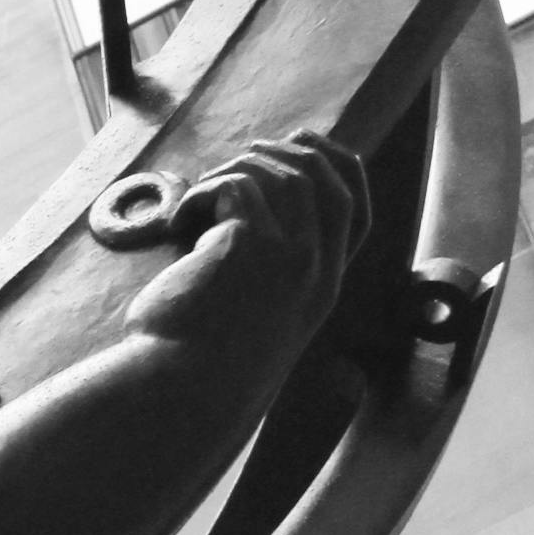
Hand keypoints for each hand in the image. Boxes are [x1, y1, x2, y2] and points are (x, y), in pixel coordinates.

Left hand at [143, 132, 366, 361]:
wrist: (178, 391)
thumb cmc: (201, 360)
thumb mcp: (251, 317)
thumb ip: (264, 274)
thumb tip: (242, 211)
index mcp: (322, 288)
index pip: (355, 212)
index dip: (339, 168)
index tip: (309, 143)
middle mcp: (314, 270)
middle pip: (325, 183)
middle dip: (292, 154)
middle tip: (250, 150)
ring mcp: (286, 257)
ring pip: (282, 176)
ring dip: (239, 168)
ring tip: (203, 192)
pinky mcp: (245, 245)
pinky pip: (233, 187)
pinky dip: (202, 193)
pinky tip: (177, 223)